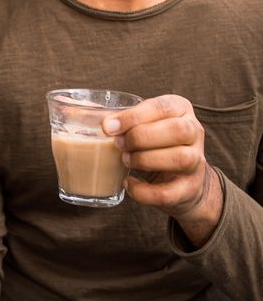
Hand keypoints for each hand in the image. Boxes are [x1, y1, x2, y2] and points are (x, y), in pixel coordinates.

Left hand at [103, 94, 222, 244]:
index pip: (162, 107)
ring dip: (145, 160)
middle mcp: (195, 133)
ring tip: (125, 160)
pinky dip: (143, 192)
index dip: (133, 117)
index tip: (107, 127)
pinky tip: (129, 183)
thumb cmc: (155, 144)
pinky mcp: (190, 189)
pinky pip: (168, 193)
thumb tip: (103, 125)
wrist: (183, 181)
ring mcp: (197, 163)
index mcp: (181, 109)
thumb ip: (126, 121)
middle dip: (141, 137)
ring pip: (180, 158)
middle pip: (178, 130)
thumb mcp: (145, 124)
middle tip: (119, 145)